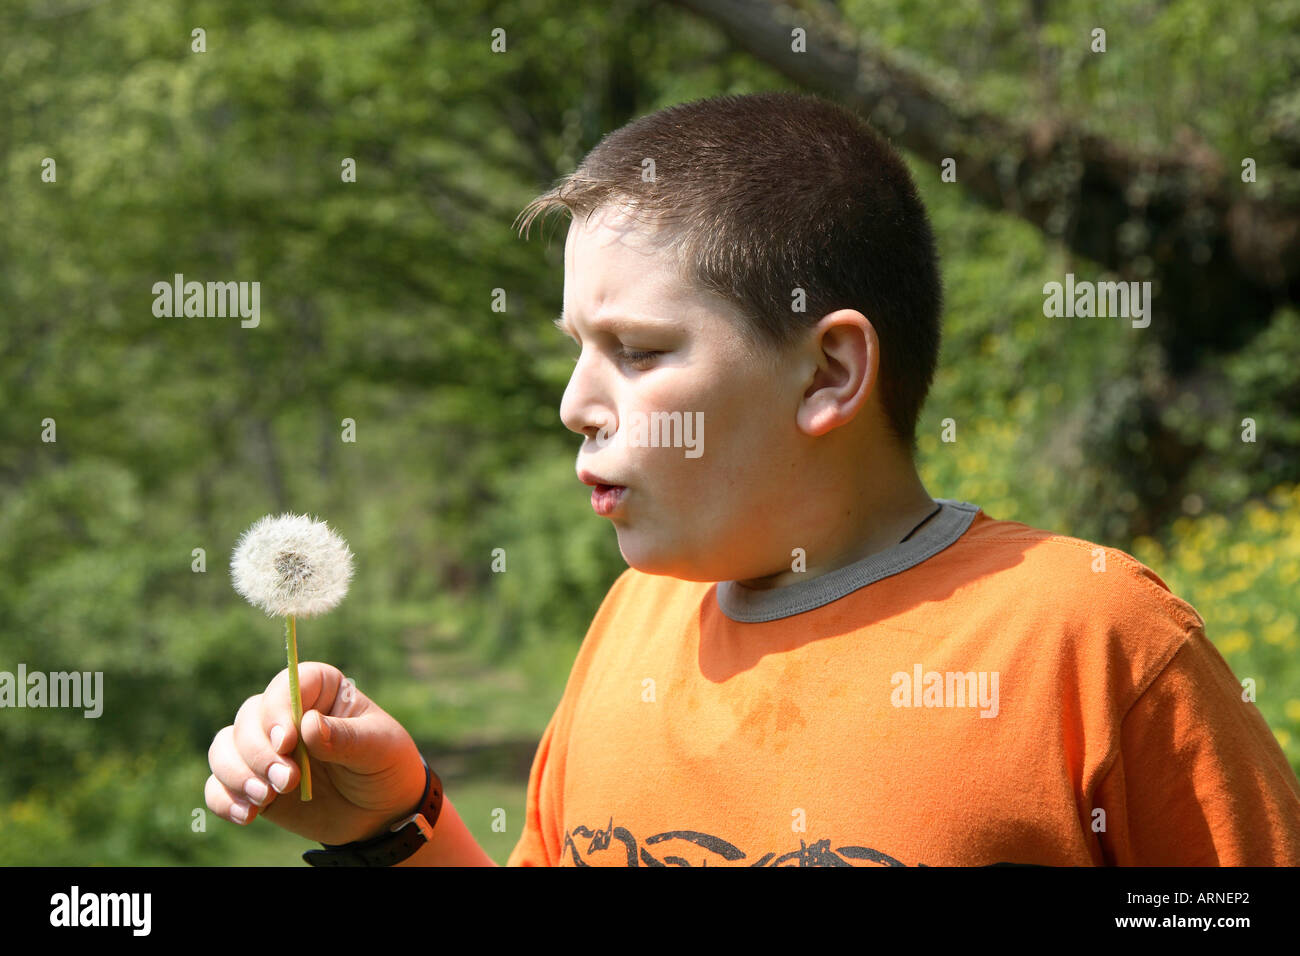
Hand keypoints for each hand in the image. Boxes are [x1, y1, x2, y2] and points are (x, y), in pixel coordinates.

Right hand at [205, 662, 426, 845]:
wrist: (381, 811)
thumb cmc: (385, 766)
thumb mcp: (378, 749)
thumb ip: (346, 738)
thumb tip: (309, 724)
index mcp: (320, 690)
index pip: (288, 685)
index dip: (279, 710)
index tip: (287, 742)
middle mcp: (286, 713)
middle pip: (249, 718)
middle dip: (260, 752)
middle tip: (288, 782)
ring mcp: (265, 748)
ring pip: (224, 747)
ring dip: (237, 774)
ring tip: (267, 799)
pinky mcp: (253, 781)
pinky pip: (218, 784)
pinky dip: (224, 799)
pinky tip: (247, 816)